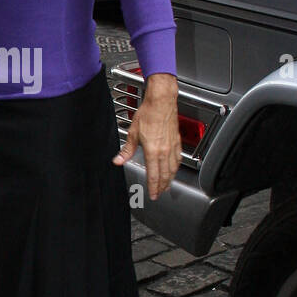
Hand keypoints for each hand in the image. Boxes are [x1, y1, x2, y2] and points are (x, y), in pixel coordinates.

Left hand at [112, 72, 180, 199]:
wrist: (162, 102)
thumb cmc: (149, 114)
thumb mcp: (133, 133)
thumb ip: (126, 150)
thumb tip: (118, 160)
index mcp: (153, 151)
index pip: (154, 175)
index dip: (153, 187)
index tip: (152, 194)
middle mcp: (164, 151)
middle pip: (164, 175)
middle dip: (162, 186)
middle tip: (159, 194)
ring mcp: (172, 146)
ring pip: (173, 169)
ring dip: (169, 179)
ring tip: (167, 185)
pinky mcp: (177, 141)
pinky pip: (178, 159)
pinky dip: (176, 167)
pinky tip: (174, 169)